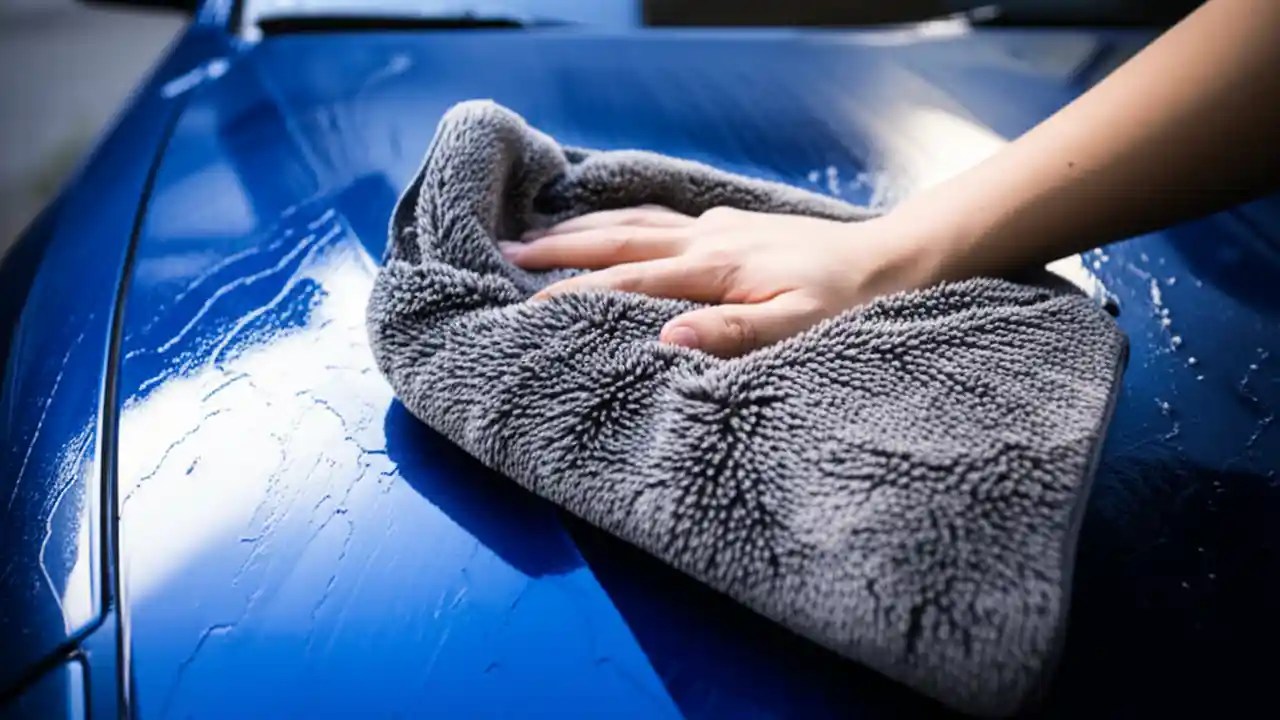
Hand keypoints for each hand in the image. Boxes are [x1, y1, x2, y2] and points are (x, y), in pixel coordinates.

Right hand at [499, 206, 937, 357]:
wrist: (892, 260)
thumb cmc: (846, 304)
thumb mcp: (796, 329)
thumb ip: (731, 334)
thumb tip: (664, 335)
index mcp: (715, 268)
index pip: (629, 279)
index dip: (575, 292)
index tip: (527, 305)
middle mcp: (708, 240)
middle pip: (618, 238)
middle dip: (560, 247)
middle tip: (506, 252)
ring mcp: (717, 228)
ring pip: (635, 220)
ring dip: (583, 227)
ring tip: (537, 233)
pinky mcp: (730, 226)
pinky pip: (660, 216)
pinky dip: (622, 218)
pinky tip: (611, 224)